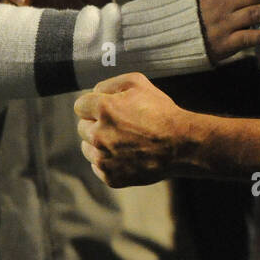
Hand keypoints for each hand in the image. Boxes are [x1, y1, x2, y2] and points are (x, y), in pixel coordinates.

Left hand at [75, 72, 187, 186]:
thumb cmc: (161, 112)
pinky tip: (126, 155)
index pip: (80, 106)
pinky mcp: (110, 176)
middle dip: (95, 124)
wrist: (180, 146)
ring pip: (87, 148)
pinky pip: (98, 167)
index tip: (106, 109)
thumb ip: (110, 84)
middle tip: (118, 125)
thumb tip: (95, 92)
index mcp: (103, 109)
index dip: (94, 105)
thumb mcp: (139, 83)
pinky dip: (108, 161)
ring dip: (98, 143)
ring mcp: (103, 158)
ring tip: (122, 141)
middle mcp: (98, 135)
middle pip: (82, 128)